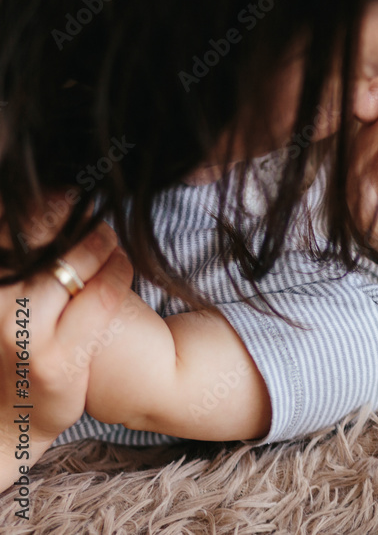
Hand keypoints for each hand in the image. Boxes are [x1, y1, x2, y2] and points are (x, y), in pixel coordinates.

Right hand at [0, 221, 130, 491]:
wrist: (4, 423)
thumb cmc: (6, 353)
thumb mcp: (1, 306)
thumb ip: (18, 271)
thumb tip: (45, 209)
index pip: (11, 233)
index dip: (41, 207)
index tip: (67, 196)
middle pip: (39, 245)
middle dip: (73, 222)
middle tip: (94, 214)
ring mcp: (22, 335)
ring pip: (72, 268)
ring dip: (99, 245)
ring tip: (110, 239)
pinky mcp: (56, 357)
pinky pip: (100, 298)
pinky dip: (117, 273)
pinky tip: (122, 265)